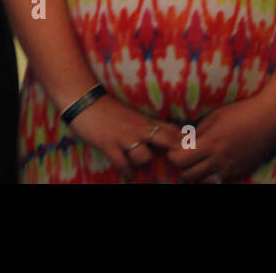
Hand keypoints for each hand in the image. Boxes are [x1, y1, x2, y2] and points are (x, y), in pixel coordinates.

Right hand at [67, 96, 181, 180]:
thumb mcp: (131, 114)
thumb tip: (160, 136)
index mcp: (145, 119)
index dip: (184, 142)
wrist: (84, 100)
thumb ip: (145, 125)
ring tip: (138, 166)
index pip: (172, 130)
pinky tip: (128, 175)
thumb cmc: (107, 107)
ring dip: (142, 163)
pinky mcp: (109, 144)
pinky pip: (122, 163)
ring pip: (144, 157)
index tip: (190, 151)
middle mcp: (139, 128)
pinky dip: (126, 172)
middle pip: (166, 140)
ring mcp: (124, 136)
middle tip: (176, 163)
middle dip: (174, 152)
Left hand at [154, 100, 275, 182]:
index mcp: (210, 143)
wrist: (270, 120)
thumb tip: (183, 141)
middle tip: (183, 155)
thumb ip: (198, 131)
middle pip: (189, 174)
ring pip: (203, 181)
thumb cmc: (241, 113)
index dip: (173, 156)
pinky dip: (211, 175)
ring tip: (196, 161)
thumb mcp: (215, 117)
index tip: (173, 148)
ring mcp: (230, 168)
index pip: (180, 160)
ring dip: (196, 173)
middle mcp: (219, 160)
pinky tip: (212, 164)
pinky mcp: (239, 171)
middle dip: (181, 166)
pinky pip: (218, 180)